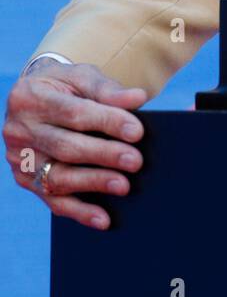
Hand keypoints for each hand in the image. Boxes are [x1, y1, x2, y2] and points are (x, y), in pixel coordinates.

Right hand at [3, 62, 147, 229]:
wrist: (34, 99)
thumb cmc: (64, 87)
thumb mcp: (81, 78)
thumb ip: (107, 89)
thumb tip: (138, 98)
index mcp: (30, 97)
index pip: (74, 113)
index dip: (107, 122)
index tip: (137, 132)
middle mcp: (19, 129)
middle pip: (65, 147)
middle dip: (104, 155)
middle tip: (135, 162)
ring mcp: (19, 158)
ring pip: (58, 177)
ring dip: (94, 183)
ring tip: (124, 186)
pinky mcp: (25, 180)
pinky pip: (53, 200)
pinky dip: (79, 212)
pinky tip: (103, 218)